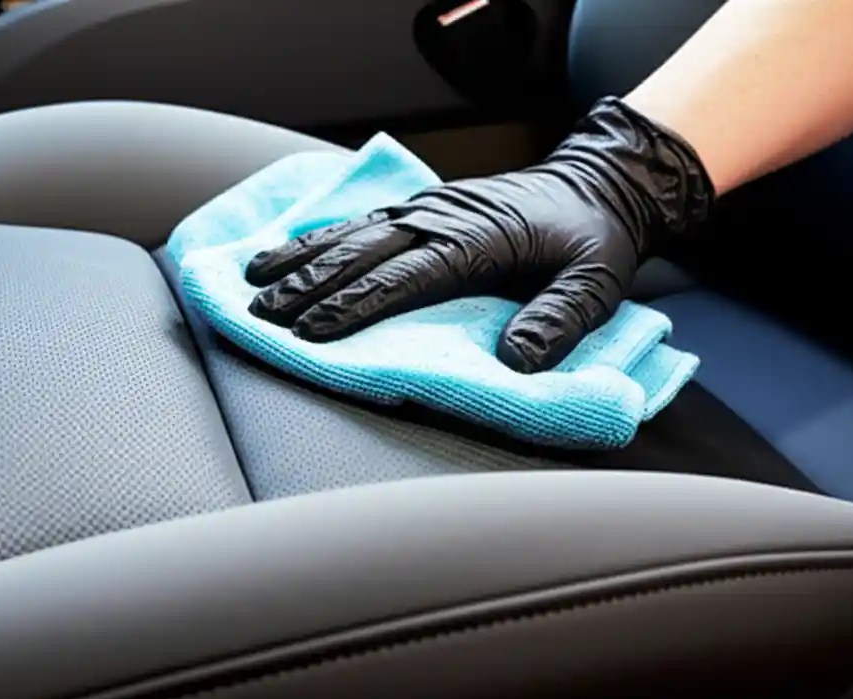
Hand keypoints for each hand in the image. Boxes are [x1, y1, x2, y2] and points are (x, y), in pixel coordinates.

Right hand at [245, 98, 713, 372]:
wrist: (600, 183)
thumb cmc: (596, 240)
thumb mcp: (597, 282)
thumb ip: (559, 319)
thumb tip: (517, 362)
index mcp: (475, 240)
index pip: (402, 278)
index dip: (353, 306)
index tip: (310, 330)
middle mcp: (439, 218)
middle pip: (360, 254)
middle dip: (306, 285)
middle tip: (260, 314)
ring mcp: (426, 208)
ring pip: (350, 232)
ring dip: (300, 257)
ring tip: (252, 279)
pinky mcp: (421, 207)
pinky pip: (359, 220)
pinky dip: (318, 236)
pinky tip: (285, 249)